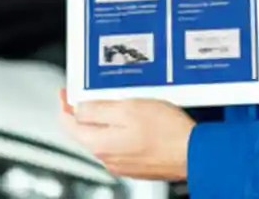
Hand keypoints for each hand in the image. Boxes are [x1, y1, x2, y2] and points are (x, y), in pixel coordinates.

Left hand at [59, 89, 194, 180]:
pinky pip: (120, 145)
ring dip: (105, 121)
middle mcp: (107, 158)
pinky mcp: (136, 165)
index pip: (69, 123)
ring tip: (119, 103)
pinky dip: (121, 131)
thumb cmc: (167, 131)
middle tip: (92, 94)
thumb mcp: (128, 108)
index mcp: (99, 143)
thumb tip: (78, 109)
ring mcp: (122, 164)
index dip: (65, 105)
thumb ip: (98, 109)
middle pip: (85, 131)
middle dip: (86, 112)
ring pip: (104, 138)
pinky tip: (136, 122)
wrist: (193, 152)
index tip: (66, 93)